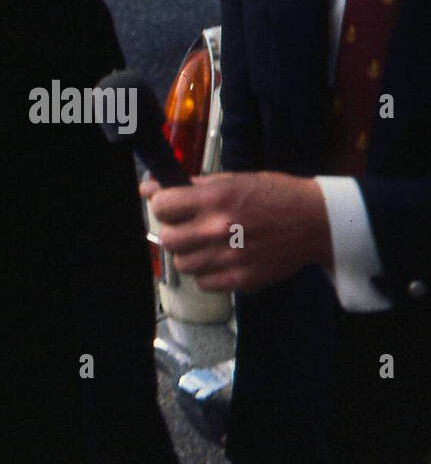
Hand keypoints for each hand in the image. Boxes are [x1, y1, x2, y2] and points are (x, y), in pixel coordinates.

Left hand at [138, 172, 331, 292]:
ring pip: (183, 264)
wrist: (315, 221)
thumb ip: (189, 186)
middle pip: (167, 239)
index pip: (162, 205)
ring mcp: (231, 256)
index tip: (171, 206)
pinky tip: (221, 260)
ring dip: (190, 254)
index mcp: (215, 197)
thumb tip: (148, 188)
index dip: (163, 205)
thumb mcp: (231, 180)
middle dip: (173, 231)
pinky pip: (204, 284)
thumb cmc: (272, 196)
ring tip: (208, 245)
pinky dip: (208, 274)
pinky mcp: (244, 279)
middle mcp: (220, 227)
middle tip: (187, 227)